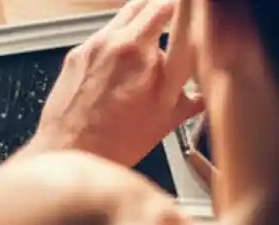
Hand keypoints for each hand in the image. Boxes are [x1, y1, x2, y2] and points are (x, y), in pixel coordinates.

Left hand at [30, 0, 202, 165]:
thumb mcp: (167, 119)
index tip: (196, 16)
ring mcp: (94, 46)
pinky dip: (117, 40)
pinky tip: (121, 63)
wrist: (69, 154)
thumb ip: (193, 95)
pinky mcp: (75, 55)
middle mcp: (117, 43)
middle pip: (148, 4)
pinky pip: (102, 35)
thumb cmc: (113, 143)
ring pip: (124, 15)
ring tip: (150, 42)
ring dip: (141, 21)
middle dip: (164, 10)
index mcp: (144, 54)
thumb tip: (209, 91)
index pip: (172, 8)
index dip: (189, 10)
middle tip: (175, 21)